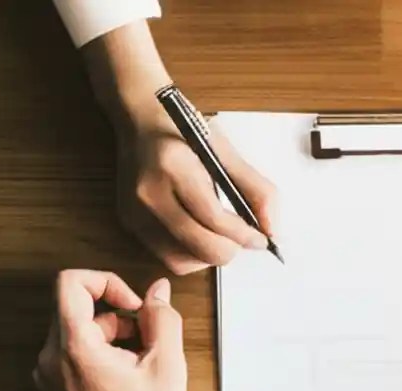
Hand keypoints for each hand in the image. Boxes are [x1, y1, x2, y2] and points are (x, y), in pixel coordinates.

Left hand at [34, 270, 186, 390]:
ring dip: (113, 337)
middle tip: (148, 342)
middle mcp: (50, 358)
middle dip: (118, 315)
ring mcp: (48, 377)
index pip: (71, 282)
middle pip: (78, 308)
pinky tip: (130, 384)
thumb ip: (163, 321)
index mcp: (73, 347)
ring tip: (143, 368)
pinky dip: (103, 356)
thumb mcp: (167, 370)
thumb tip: (158, 292)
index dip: (108, 282)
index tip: (135, 308)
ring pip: (79, 332)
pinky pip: (76, 355)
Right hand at [82, 22, 276, 274]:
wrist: (138, 119)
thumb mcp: (224, 150)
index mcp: (174, 167)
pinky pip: (167, 257)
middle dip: (231, 249)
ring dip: (211, 257)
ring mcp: (135, 212)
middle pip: (199, 246)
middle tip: (245, 240)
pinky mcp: (129, 224)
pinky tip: (201, 237)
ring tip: (222, 237)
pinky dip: (191, 255)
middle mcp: (149, 194)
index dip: (244, 235)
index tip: (262, 239)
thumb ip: (255, 188)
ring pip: (183, 260)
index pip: (214, 217)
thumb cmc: (184, 131)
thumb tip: (272, 229)